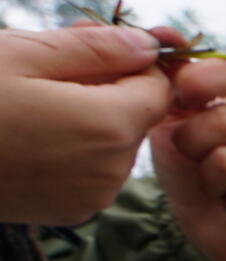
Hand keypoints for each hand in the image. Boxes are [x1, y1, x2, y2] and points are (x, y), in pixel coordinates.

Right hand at [0, 25, 169, 225]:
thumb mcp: (24, 54)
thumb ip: (96, 49)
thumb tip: (149, 45)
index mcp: (110, 125)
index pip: (160, 88)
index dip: (138, 62)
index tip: (102, 43)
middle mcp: (113, 169)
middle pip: (136, 116)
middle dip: (108, 86)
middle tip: (54, 63)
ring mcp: (93, 196)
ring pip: (114, 144)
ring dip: (89, 116)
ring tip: (32, 97)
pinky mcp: (70, 211)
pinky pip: (92, 171)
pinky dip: (74, 147)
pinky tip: (29, 131)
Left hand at [151, 39, 225, 260]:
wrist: (214, 237)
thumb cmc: (198, 177)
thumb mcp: (175, 129)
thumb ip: (174, 93)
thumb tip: (170, 52)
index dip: (208, 75)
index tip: (180, 92)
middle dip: (192, 143)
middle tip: (193, 159)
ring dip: (210, 181)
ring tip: (218, 189)